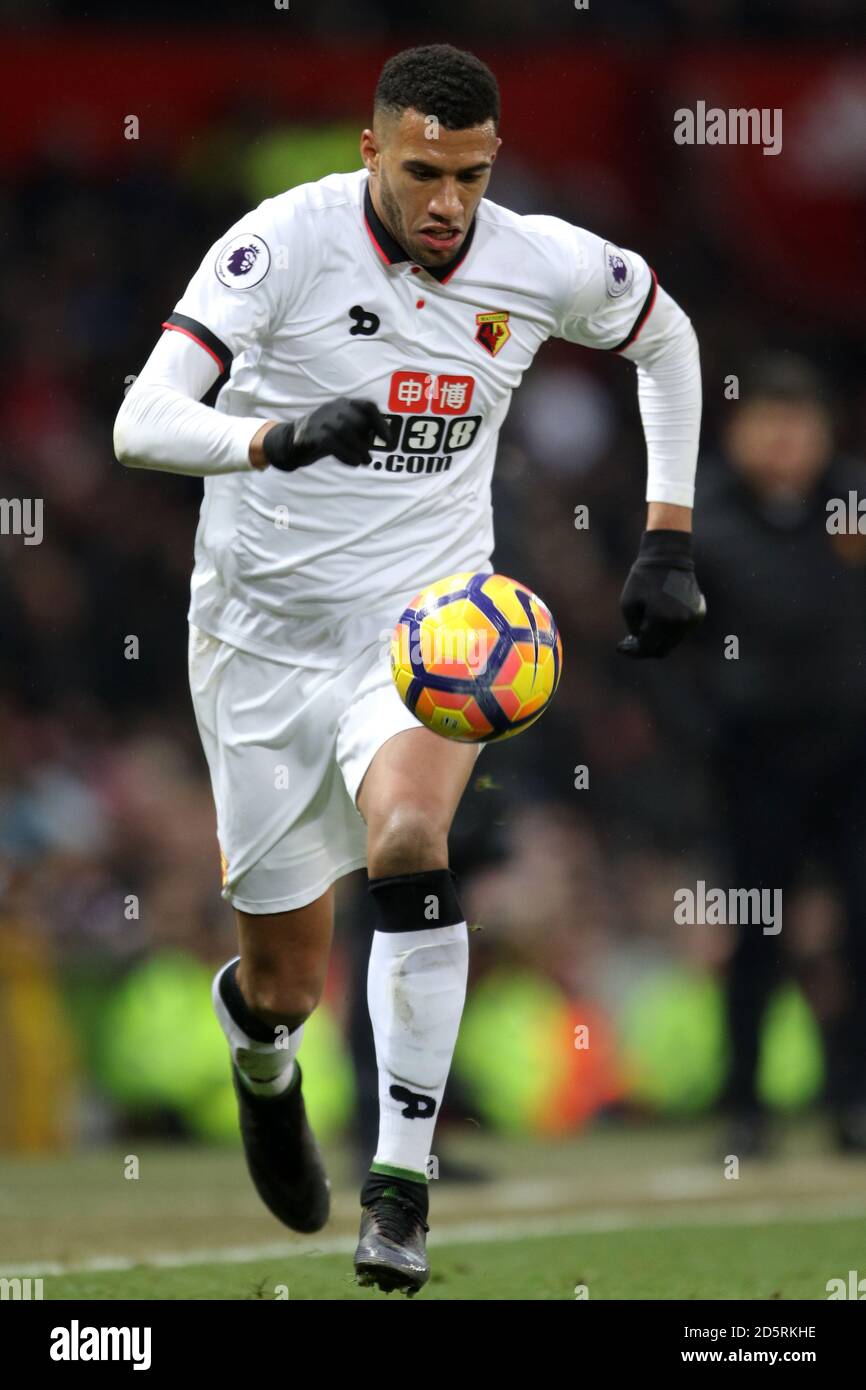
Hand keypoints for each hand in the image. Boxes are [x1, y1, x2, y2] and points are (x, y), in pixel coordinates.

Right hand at [262, 398, 397, 470]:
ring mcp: (321, 419)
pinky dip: (347, 454)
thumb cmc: (322, 439)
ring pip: (346, 430)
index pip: (368, 406)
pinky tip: (354, 463)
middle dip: (367, 441)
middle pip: (358, 421)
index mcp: (343, 404)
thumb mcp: (343, 431)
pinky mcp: (312, 433)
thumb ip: (360, 431)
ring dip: (359, 450)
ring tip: (364, 462)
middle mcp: (333, 408)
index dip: (380, 423)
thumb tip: (384, 438)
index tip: (388, 440)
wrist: (288, 444)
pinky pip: (333, 442)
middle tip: (368, 457)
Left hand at [617, 528, 705, 658]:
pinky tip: (660, 616)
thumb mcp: (627, 603)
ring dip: (659, 639)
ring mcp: (692, 619)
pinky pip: (682, 631)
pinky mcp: (698, 614)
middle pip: (662, 650)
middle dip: (646, 648)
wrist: (668, 558)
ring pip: (673, 642)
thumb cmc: (643, 579)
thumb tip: (641, 643)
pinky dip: (670, 629)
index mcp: (661, 619)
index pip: (647, 648)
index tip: (621, 647)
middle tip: (632, 641)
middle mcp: (680, 622)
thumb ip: (633, 628)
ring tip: (645, 626)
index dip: (632, 651)